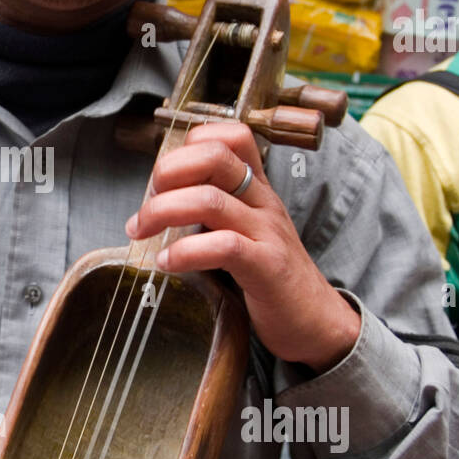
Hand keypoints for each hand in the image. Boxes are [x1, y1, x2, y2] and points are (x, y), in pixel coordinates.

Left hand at [124, 122, 360, 372]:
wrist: (317, 321)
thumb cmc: (269, 275)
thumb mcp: (243, 230)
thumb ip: (212, 209)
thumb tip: (157, 201)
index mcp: (256, 188)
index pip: (229, 137)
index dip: (187, 146)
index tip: (163, 180)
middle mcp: (263, 201)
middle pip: (214, 156)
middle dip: (167, 171)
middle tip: (146, 204)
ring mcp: (267, 232)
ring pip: (210, 199)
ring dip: (162, 211)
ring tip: (141, 232)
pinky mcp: (267, 267)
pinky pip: (224, 247)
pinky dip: (185, 251)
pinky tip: (167, 262)